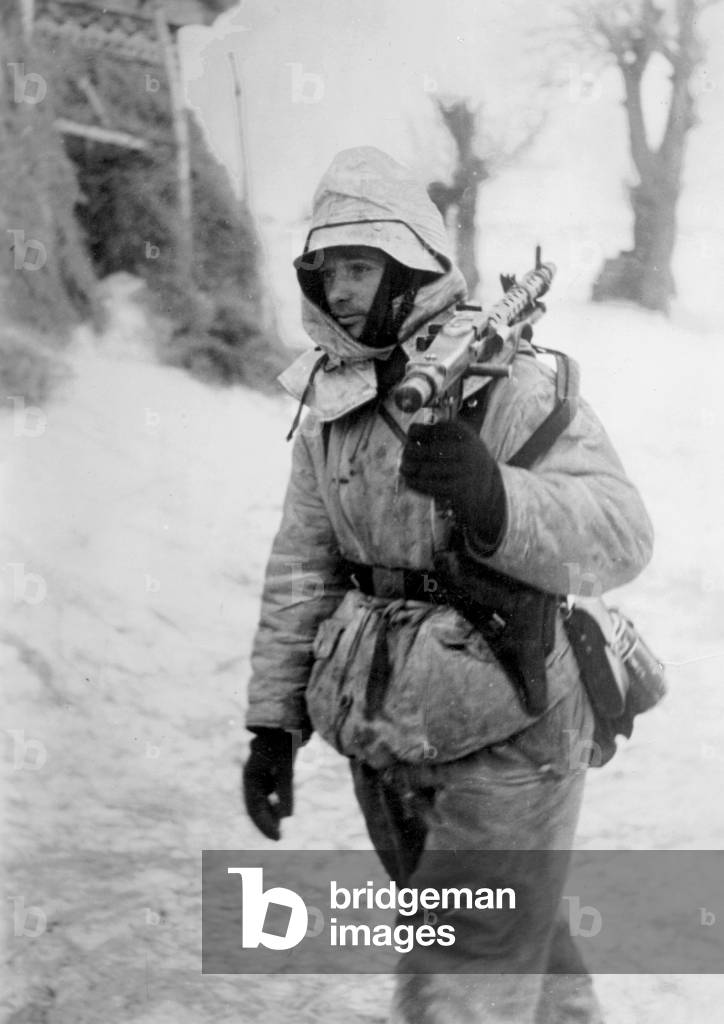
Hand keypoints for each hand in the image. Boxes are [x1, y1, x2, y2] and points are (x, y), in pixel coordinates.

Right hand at [242, 728, 294, 840]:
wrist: (285, 719)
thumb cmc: (283, 742)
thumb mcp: (286, 767)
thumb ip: (285, 790)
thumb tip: (287, 816)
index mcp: (250, 776)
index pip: (254, 807)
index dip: (264, 824)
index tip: (276, 838)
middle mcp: (252, 775)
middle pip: (256, 804)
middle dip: (266, 821)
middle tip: (278, 837)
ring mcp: (259, 771)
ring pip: (262, 797)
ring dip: (270, 811)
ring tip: (279, 826)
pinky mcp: (269, 767)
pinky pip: (268, 789)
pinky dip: (275, 800)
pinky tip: (282, 808)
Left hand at [400, 419, 505, 549]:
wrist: (485, 485)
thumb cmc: (461, 458)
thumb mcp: (453, 438)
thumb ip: (431, 432)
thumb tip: (411, 431)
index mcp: (464, 433)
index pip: (434, 429)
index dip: (416, 433)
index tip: (411, 438)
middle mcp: (467, 450)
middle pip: (429, 450)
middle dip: (410, 452)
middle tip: (404, 455)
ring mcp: (464, 471)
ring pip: (426, 469)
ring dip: (410, 469)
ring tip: (404, 468)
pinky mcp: (459, 489)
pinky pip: (430, 486)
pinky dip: (415, 483)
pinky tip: (409, 480)